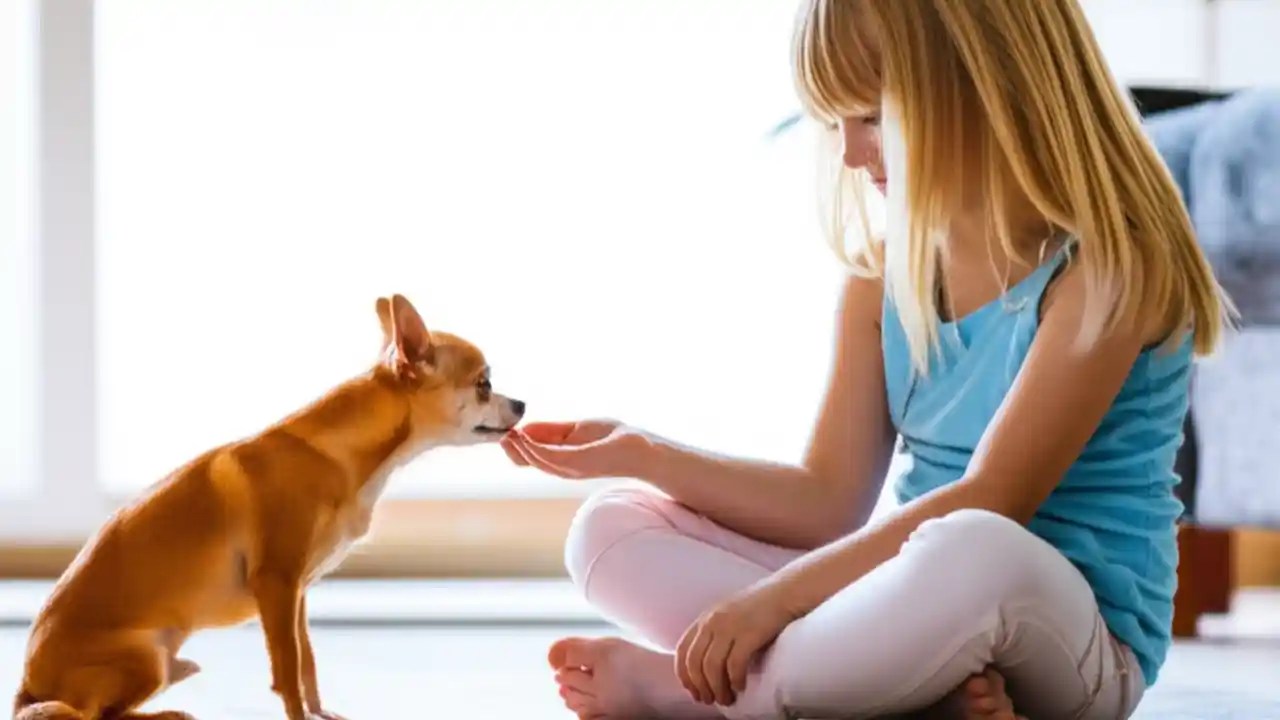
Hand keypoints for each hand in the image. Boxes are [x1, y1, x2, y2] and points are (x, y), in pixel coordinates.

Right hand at [499, 419, 652, 479]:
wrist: (641, 447)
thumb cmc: (613, 438)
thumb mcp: (575, 429)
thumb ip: (551, 431)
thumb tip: (523, 428)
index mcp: (563, 460)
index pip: (533, 457)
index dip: (517, 446)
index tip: (505, 433)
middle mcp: (564, 467)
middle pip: (530, 462)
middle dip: (513, 450)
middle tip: (501, 436)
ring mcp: (570, 467)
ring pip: (536, 461)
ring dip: (519, 449)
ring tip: (508, 435)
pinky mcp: (577, 462)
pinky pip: (548, 457)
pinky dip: (532, 448)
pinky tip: (522, 437)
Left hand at [675, 580, 798, 706]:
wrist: (785, 593)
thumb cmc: (759, 608)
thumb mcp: (728, 616)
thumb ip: (715, 635)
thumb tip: (707, 669)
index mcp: (705, 618)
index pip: (682, 651)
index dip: (685, 675)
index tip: (693, 691)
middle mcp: (713, 622)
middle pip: (694, 662)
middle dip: (700, 686)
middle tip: (710, 700)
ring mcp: (730, 627)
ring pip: (712, 667)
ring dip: (717, 688)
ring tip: (727, 699)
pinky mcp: (749, 634)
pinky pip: (734, 665)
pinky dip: (735, 680)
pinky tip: (740, 686)